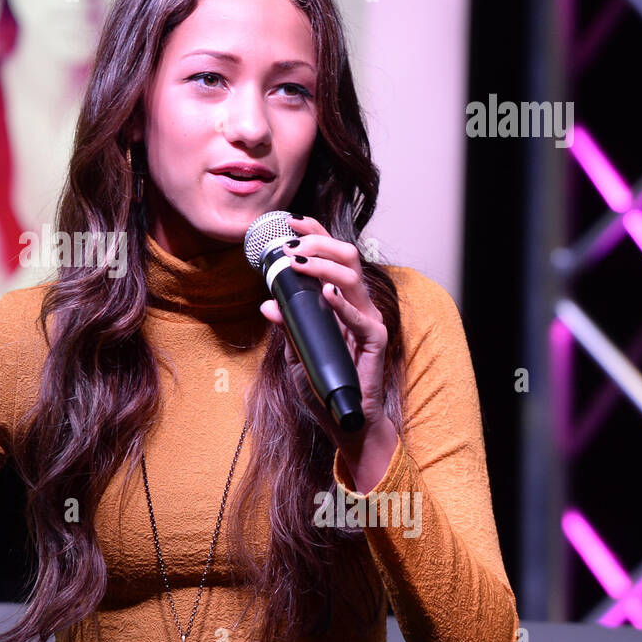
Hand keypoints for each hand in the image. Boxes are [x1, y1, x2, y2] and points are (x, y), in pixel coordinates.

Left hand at [258, 215, 387, 457]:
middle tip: (292, 241)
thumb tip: (266, 304)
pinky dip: (343, 304)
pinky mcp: (375, 342)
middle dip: (319, 242)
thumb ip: (287, 327)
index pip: (332, 257)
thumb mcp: (297, 353)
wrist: (344, 419)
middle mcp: (356, 304)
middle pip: (346, 258)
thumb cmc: (323, 384)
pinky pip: (361, 318)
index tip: (291, 221)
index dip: (315, 234)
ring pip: (353, 279)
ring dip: (324, 266)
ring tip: (299, 261)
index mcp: (339, 301)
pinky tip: (326, 294)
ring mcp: (367, 321)